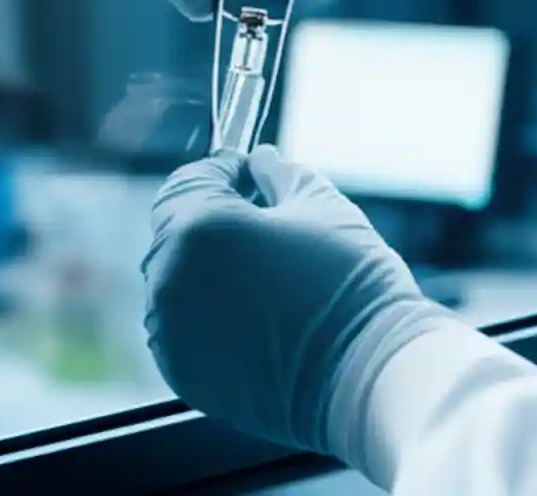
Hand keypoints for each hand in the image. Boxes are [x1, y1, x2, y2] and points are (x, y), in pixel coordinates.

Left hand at [142, 146, 442, 456]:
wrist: (366, 374)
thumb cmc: (349, 286)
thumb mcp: (322, 207)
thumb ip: (280, 175)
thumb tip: (262, 162)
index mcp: (199, 226)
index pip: (190, 178)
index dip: (225, 171)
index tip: (253, 177)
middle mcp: (170, 277)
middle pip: (178, 228)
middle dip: (216, 220)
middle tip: (269, 229)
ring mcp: (171, 330)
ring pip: (178, 280)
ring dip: (209, 270)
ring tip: (268, 279)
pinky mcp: (182, 371)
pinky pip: (183, 327)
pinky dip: (209, 316)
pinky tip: (259, 317)